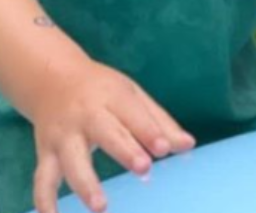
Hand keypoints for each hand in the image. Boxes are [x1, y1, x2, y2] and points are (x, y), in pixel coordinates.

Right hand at [29, 55, 194, 212]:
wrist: (53, 80)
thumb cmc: (103, 91)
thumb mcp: (132, 96)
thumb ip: (159, 122)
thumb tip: (188, 146)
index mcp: (112, 97)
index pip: (133, 114)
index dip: (149, 132)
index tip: (164, 149)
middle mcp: (86, 115)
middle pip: (106, 133)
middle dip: (124, 151)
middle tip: (143, 168)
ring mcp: (63, 135)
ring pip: (72, 160)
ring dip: (85, 183)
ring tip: (101, 206)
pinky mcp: (45, 153)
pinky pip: (42, 179)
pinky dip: (44, 201)